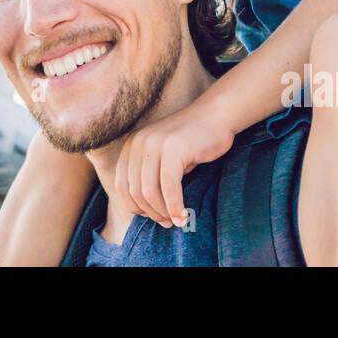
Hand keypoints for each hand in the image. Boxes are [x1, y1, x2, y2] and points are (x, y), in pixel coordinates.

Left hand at [113, 99, 235, 227]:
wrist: (216, 115)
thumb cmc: (192, 141)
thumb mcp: (162, 156)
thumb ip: (149, 176)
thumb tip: (143, 211)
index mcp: (131, 144)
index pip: (121, 185)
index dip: (135, 206)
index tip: (152, 216)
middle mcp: (138, 142)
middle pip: (134, 191)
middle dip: (151, 213)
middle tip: (167, 223)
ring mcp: (154, 144)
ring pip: (149, 192)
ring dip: (163, 212)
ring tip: (176, 221)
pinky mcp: (173, 149)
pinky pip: (169, 187)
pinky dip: (175, 206)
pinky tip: (183, 215)